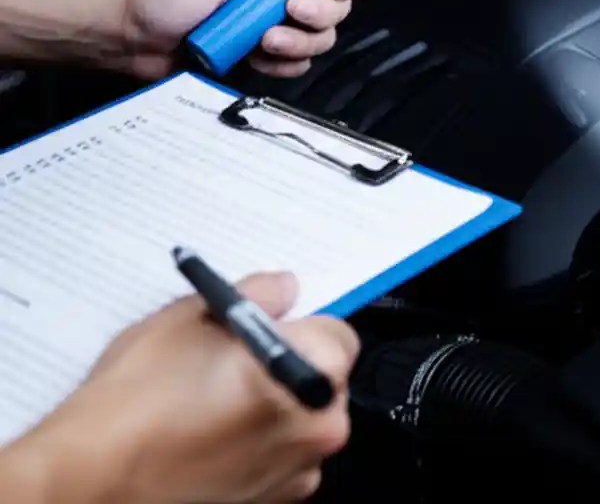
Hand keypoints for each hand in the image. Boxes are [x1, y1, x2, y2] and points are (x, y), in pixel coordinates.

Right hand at [4, 272, 359, 503]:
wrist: (89, 486)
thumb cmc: (134, 404)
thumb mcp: (189, 321)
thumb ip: (252, 297)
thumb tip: (282, 288)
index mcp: (313, 371)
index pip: (338, 331)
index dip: (299, 326)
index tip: (269, 329)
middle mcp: (322, 425)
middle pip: (327, 379)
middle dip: (290, 368)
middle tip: (234, 367)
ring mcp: (302, 470)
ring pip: (304, 421)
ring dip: (275, 411)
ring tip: (213, 408)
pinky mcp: (278, 501)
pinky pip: (283, 459)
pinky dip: (259, 448)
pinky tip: (212, 441)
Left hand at [119, 0, 368, 78]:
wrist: (133, 36)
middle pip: (336, 5)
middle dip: (321, 11)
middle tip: (291, 8)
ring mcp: (275, 25)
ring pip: (320, 38)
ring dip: (299, 41)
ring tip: (264, 38)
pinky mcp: (265, 55)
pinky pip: (298, 64)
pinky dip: (283, 63)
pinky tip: (257, 56)